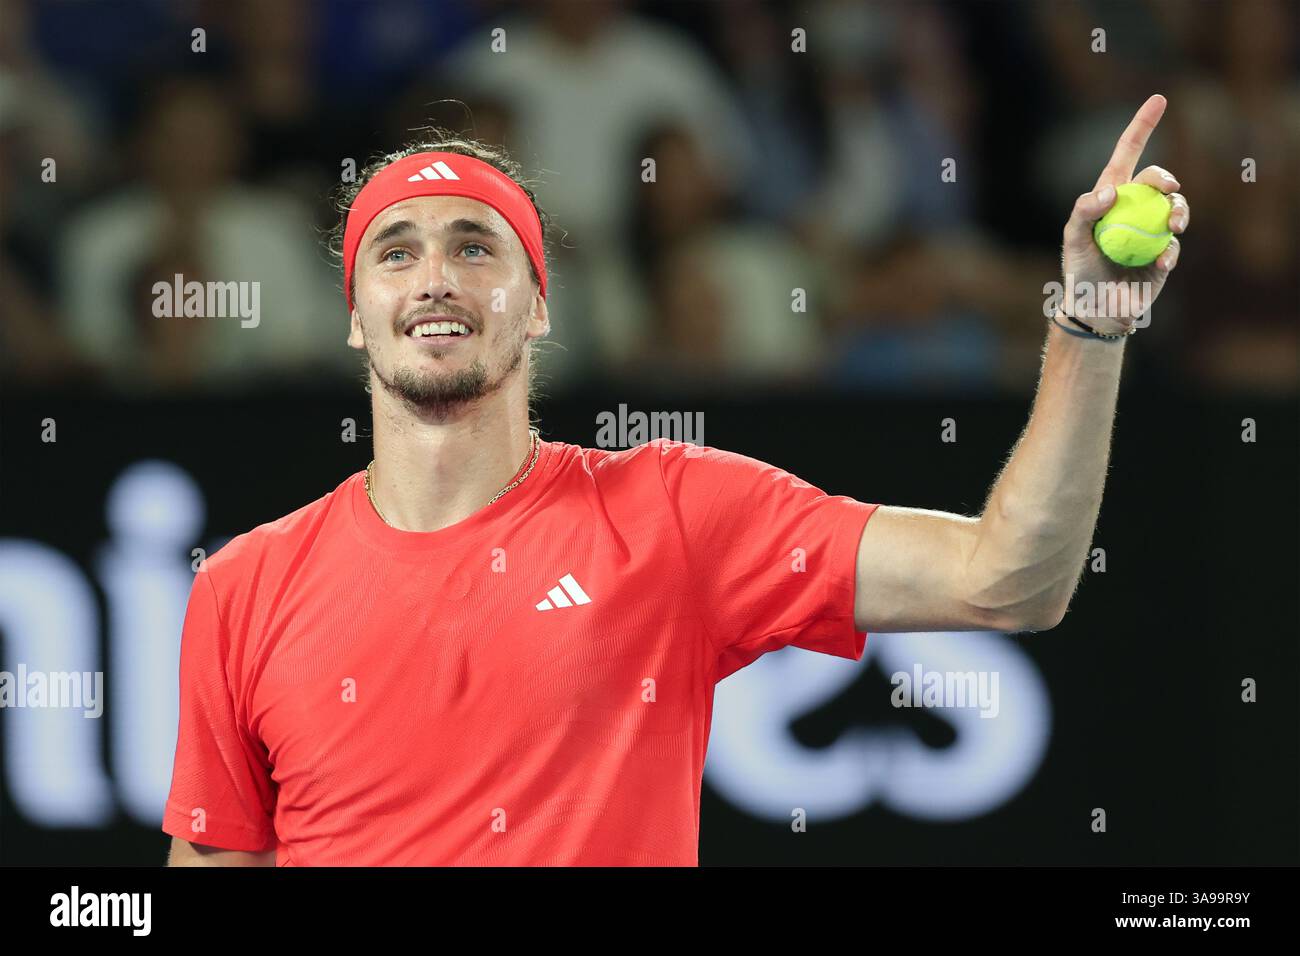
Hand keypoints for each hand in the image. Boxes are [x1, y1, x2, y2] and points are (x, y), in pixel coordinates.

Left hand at [1059, 94, 1189, 332]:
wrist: (1096, 309)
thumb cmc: (1079, 271)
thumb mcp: (1072, 240)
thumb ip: (1083, 211)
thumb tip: (1112, 191)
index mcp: (1111, 195)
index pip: (1127, 154)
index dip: (1143, 126)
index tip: (1160, 99)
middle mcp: (1134, 207)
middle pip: (1159, 179)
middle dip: (1166, 179)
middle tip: (1168, 190)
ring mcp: (1151, 229)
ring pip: (1176, 207)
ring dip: (1180, 212)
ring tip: (1173, 226)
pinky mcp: (1163, 253)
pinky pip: (1175, 244)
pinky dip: (1171, 250)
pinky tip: (1161, 262)